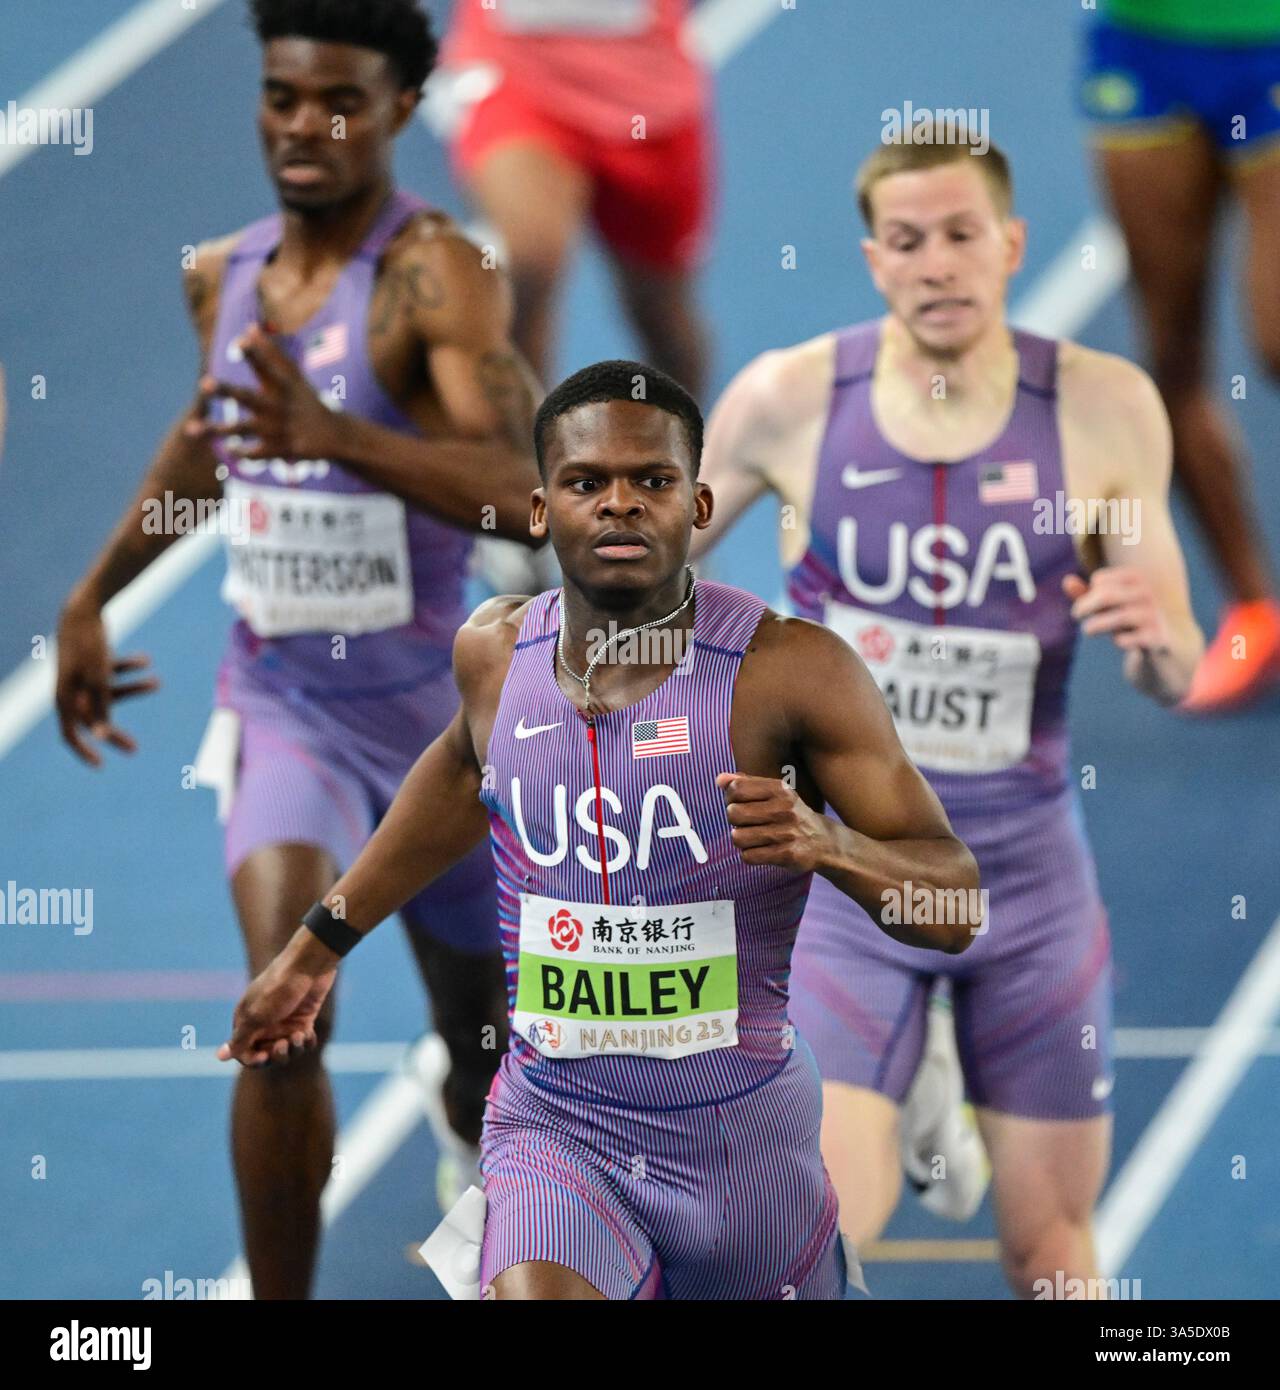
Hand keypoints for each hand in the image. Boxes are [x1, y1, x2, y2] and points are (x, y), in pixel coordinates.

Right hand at [55, 603, 159, 765]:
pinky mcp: (92, 662)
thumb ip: (102, 708)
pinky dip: (129, 669)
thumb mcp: (99, 679)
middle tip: (134, 749)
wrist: (83, 609)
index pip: (70, 734)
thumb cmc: (88, 646)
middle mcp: (70, 689)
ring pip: (109, 693)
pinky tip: (146, 661)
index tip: (100, 765)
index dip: (83, 752)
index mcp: (64, 697)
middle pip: (95, 719)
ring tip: (157, 683)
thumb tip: (102, 737)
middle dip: (115, 732)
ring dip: (134, 689)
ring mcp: (81, 676)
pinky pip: (111, 673)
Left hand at [185, 324, 346, 460]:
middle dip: (225, 391)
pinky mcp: (280, 449)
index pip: (267, 366)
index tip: (241, 340)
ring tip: (193, 429)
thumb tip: (249, 328)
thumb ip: (270, 353)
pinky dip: (243, 453)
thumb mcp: (294, 377)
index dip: (255, 353)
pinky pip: (257, 453)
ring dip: (220, 430)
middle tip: (203, 384)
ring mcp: (277, 429)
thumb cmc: (307, 401)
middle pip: (247, 397)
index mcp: (281, 385)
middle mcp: (277, 406)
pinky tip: (229, 450)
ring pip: (244, 429)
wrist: (335, 435)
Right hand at [217, 949, 336, 1067]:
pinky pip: (303, 1042)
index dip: (253, 1060)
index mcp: (247, 1021)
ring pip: (286, 1050)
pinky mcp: (303, 1019)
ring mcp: (285, 1022)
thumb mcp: (256, 1016)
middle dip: (275, 1055)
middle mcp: (265, 1024)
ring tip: (298, 1036)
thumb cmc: (277, 989)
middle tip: (283, 1044)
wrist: (308, 965)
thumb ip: (240, 1039)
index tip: (263, 1057)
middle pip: (267, 1055)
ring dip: (293, 1049)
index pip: (244, 1052)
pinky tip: (307, 1033)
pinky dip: (306, 1042)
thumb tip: (219, 1057)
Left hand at [715, 772, 831, 872]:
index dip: (730, 798)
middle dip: (735, 821)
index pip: (736, 789)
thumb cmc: (791, 814)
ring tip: (754, 838)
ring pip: (738, 837)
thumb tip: (719, 779)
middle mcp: (784, 809)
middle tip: (747, 824)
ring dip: (742, 840)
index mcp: (779, 789)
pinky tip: (761, 850)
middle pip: (733, 813)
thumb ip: (746, 783)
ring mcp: (786, 832)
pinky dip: (750, 855)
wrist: (824, 841)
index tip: (738, 804)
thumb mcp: (775, 793)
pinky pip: (748, 856)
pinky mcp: (786, 854)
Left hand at [1063, 568, 1173, 689]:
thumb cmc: (1130, 621)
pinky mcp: (1158, 638)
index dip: (1088, 594)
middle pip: (1107, 595)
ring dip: (1097, 625)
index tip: (1086, 606)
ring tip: (1088, 630)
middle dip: (1085, 606)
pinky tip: (1119, 642)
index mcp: (1136, 579)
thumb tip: (1066, 581)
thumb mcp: (1107, 607)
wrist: (1167, 645)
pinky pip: (1134, 639)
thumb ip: (1086, 595)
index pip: (1101, 580)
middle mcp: (1147, 593)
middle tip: (1076, 615)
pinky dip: (1121, 641)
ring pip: (1121, 617)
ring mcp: (1154, 616)